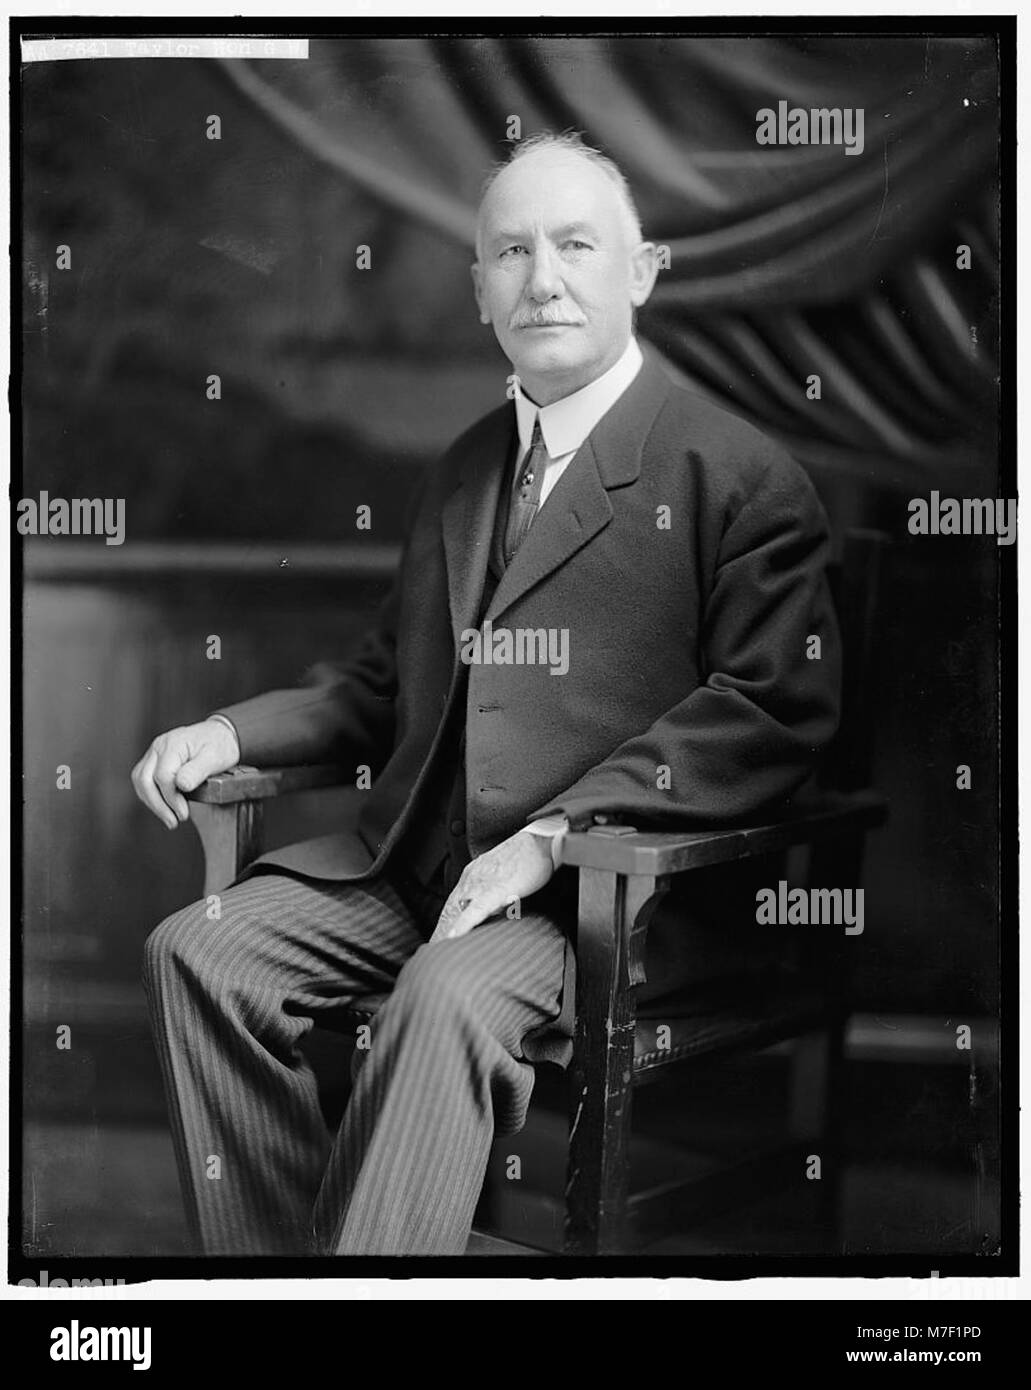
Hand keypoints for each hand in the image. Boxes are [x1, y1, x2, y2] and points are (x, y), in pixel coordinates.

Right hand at [130, 718, 240, 829]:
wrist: (220, 734)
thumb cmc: (220, 745)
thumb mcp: (216, 758)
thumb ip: (198, 771)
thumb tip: (181, 785)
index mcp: (174, 743)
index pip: (163, 776)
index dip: (171, 798)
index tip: (183, 813)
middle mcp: (159, 746)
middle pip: (145, 779)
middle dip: (158, 805)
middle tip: (173, 822)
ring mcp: (154, 752)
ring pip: (140, 781)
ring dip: (152, 802)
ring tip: (169, 818)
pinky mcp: (154, 760)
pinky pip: (143, 779)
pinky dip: (151, 795)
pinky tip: (164, 807)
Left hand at [429, 830, 555, 942]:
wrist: (541, 840)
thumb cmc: (528, 857)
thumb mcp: (504, 874)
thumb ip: (493, 889)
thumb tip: (492, 907)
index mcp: (473, 874)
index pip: (453, 904)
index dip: (445, 923)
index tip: (439, 939)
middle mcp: (472, 879)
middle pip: (450, 910)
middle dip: (439, 932)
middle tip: (433, 950)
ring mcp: (482, 884)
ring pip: (456, 912)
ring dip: (445, 932)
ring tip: (437, 950)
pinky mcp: (496, 890)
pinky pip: (476, 910)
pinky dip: (463, 924)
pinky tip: (453, 937)